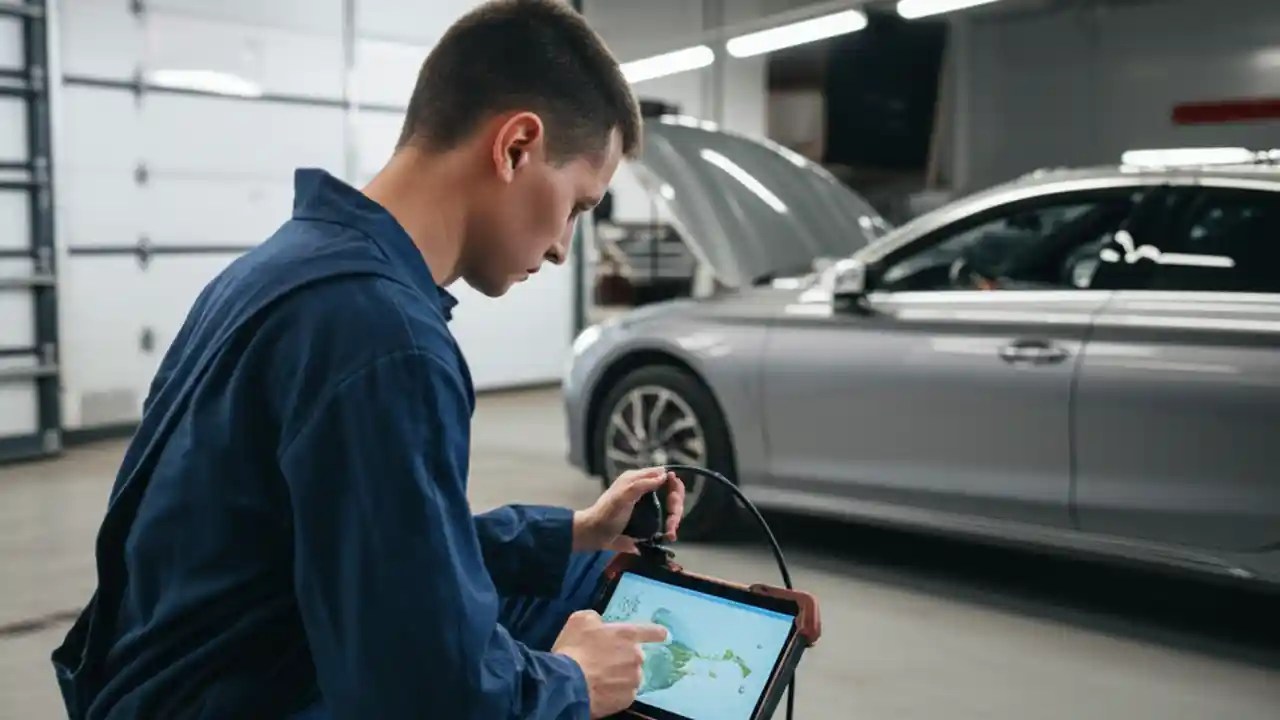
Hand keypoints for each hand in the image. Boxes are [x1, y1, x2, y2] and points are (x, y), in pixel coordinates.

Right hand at [552, 610, 667, 718]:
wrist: (568, 682)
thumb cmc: (574, 649)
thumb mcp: (580, 621)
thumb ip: (595, 619)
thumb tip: (600, 624)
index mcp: (627, 635)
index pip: (649, 631)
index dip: (656, 632)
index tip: (664, 634)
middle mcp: (636, 656)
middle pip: (635, 656)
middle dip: (623, 658)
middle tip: (603, 662)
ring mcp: (633, 679)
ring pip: (630, 676)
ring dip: (619, 676)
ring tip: (599, 679)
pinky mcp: (627, 699)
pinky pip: (624, 693)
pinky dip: (615, 692)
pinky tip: (600, 690)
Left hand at [573, 467, 684, 552]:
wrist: (593, 535)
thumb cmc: (606, 514)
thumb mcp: (623, 496)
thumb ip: (642, 483)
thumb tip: (664, 475)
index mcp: (638, 480)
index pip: (665, 475)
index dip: (674, 485)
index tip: (674, 499)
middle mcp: (644, 490)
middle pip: (671, 494)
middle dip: (676, 508)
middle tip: (672, 524)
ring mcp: (646, 506)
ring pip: (671, 508)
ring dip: (674, 520)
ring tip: (670, 533)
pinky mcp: (646, 521)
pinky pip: (664, 521)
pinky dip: (669, 528)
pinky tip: (668, 536)